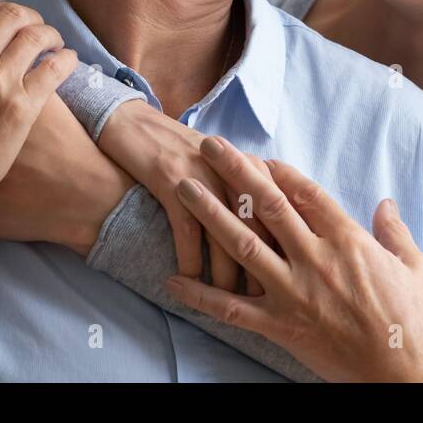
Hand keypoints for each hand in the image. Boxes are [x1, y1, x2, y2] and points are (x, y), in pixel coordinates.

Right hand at [98, 101, 272, 292]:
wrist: (133, 123)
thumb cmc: (179, 151)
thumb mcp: (220, 166)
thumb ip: (247, 192)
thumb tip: (271, 234)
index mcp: (249, 166)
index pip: (280, 213)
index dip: (284, 249)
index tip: (289, 280)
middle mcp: (231, 168)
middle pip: (257, 227)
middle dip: (262, 267)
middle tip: (263, 298)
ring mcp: (202, 174)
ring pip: (225, 232)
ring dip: (226, 271)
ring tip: (228, 298)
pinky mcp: (171, 180)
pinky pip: (187, 228)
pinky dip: (191, 258)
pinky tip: (191, 279)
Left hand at [163, 137, 422, 382]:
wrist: (404, 374)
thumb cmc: (415, 322)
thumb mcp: (415, 267)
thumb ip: (395, 231)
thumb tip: (385, 203)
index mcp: (349, 240)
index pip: (306, 193)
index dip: (279, 170)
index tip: (259, 155)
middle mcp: (317, 259)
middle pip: (268, 205)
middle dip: (236, 171)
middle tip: (209, 145)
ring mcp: (295, 293)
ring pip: (244, 244)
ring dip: (210, 213)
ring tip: (183, 188)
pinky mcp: (281, 327)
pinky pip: (232, 308)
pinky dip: (200, 295)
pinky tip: (173, 281)